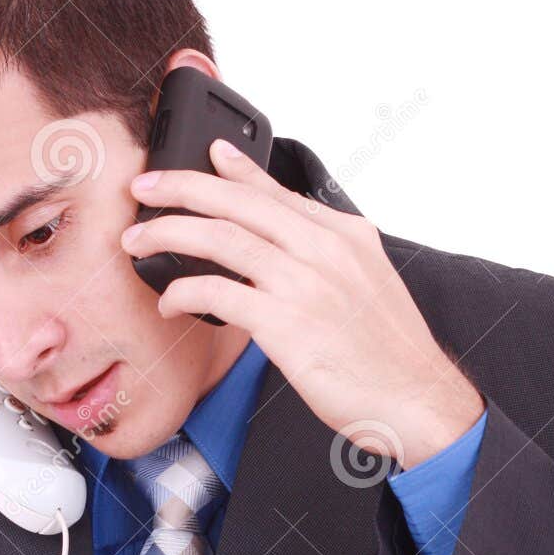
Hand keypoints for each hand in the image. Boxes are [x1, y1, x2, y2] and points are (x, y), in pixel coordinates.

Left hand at [121, 138, 484, 468]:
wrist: (416, 399)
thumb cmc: (389, 355)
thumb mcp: (367, 286)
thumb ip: (326, 258)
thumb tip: (284, 247)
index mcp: (346, 235)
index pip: (278, 191)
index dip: (234, 171)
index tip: (204, 155)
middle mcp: (324, 249)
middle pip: (239, 203)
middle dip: (182, 189)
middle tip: (144, 190)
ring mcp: (304, 283)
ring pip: (220, 238)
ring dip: (169, 234)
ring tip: (138, 241)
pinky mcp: (285, 323)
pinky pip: (218, 292)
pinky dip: (184, 292)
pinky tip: (169, 301)